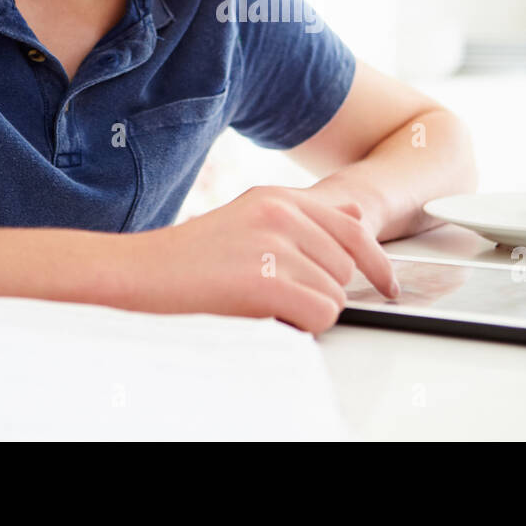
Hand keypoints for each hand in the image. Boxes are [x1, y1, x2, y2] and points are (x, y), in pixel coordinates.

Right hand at [132, 184, 400, 333]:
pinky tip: (265, 317)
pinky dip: (301, 327)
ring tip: (262, 306)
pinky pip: (320, 315)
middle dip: (323, 292)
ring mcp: (273, 244)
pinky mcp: (265, 280)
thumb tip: (355, 213)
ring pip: (335, 295)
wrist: (135, 274)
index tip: (390, 285)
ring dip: (307, 312)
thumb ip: (304, 218)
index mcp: (278, 198)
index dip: (378, 262)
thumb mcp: (250, 220)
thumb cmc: (187, 259)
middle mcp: (281, 213)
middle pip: (346, 268)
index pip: (354, 226)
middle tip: (281, 300)